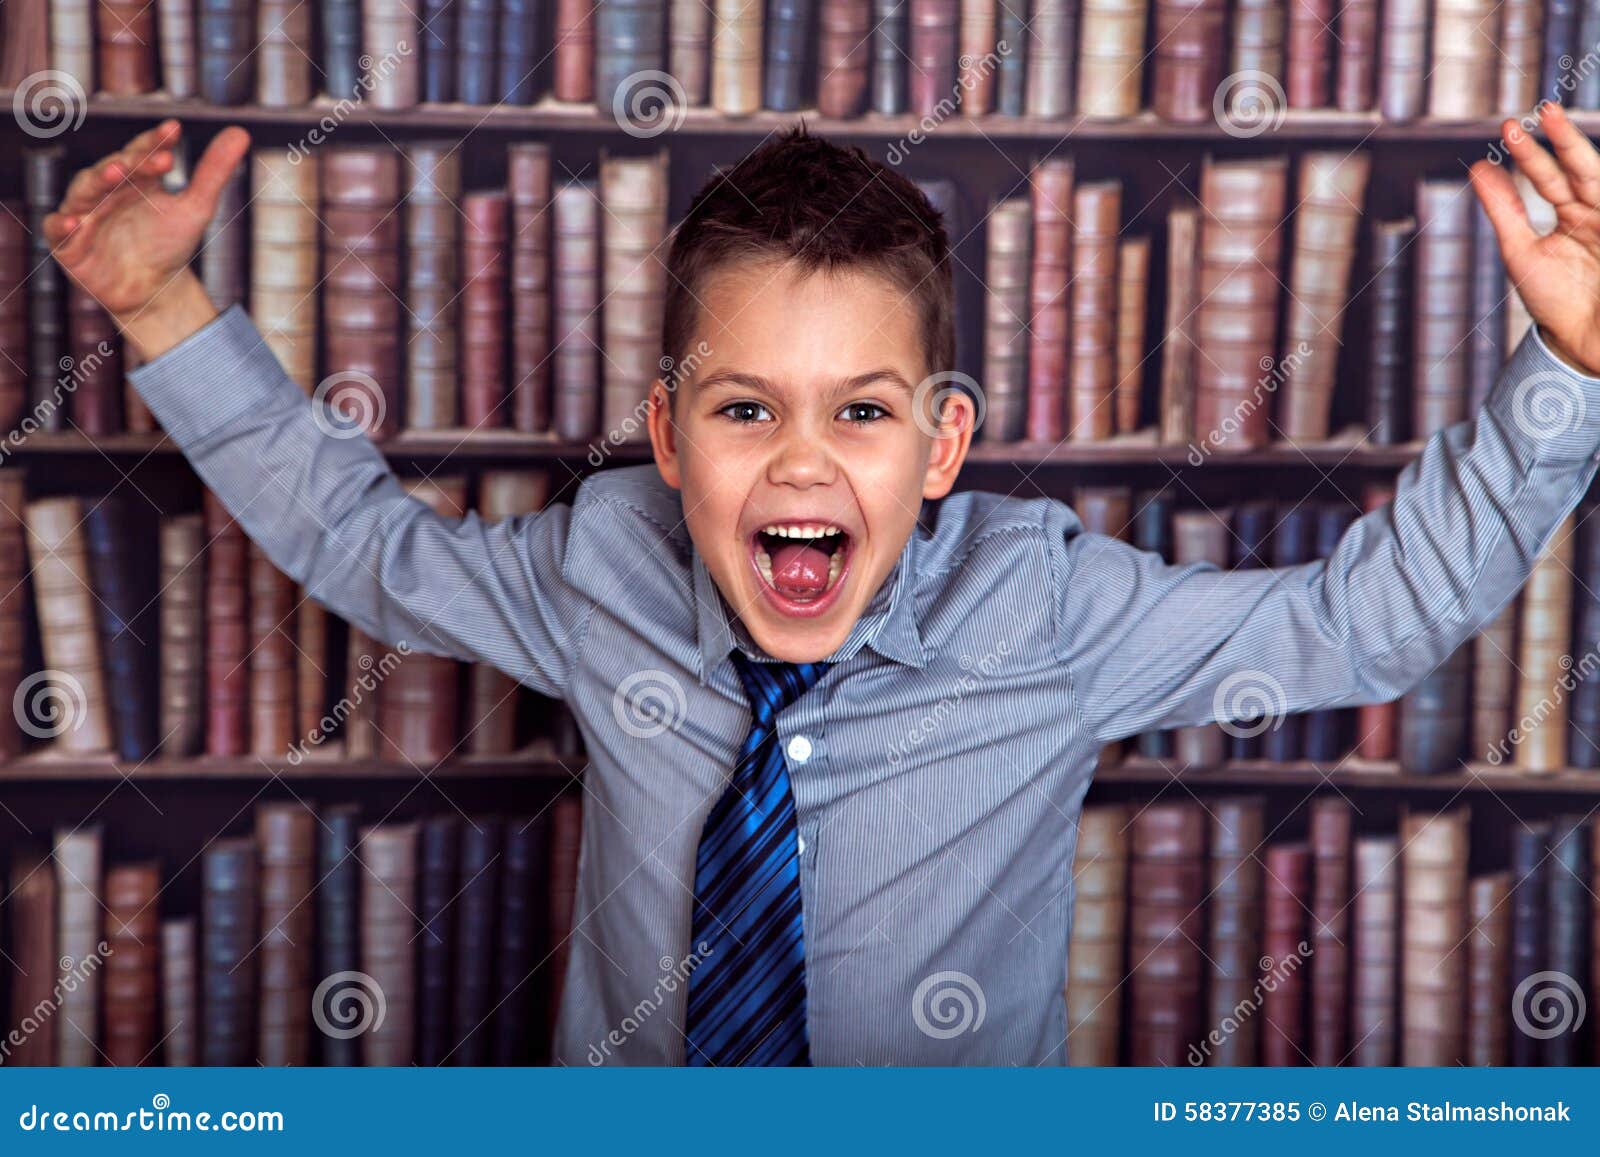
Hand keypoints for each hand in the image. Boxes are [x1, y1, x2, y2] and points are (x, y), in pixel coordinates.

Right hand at [42, 119, 251, 357]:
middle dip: (128, 161)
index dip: (156, 141)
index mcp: (135, 178)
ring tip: (116, 172)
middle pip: (112, 169)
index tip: (174, 130)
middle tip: (151, 156)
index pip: (143, 152)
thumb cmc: (170, 244)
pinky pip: (58, 229)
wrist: (154, 290)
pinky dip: (63, 224)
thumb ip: (213, 172)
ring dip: (97, 180)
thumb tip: (240, 132)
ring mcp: (84, 213)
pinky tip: (75, 221)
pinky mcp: (68, 242)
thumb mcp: (196, 208)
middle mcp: (106, 190)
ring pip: (84, 191)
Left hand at [1472, 103, 1599, 376]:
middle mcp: (1599, 210)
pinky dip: (1597, 183)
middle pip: (1581, 169)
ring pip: (1598, 178)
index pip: (1551, 176)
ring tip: (1553, 120)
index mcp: (1576, 212)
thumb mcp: (1520, 251)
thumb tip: (1477, 167)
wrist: (1585, 342)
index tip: (1505, 126)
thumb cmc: (1554, 298)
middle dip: (1562, 140)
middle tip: (1541, 109)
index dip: (1531, 152)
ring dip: (1576, 151)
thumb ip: (1503, 208)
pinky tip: (1586, 172)